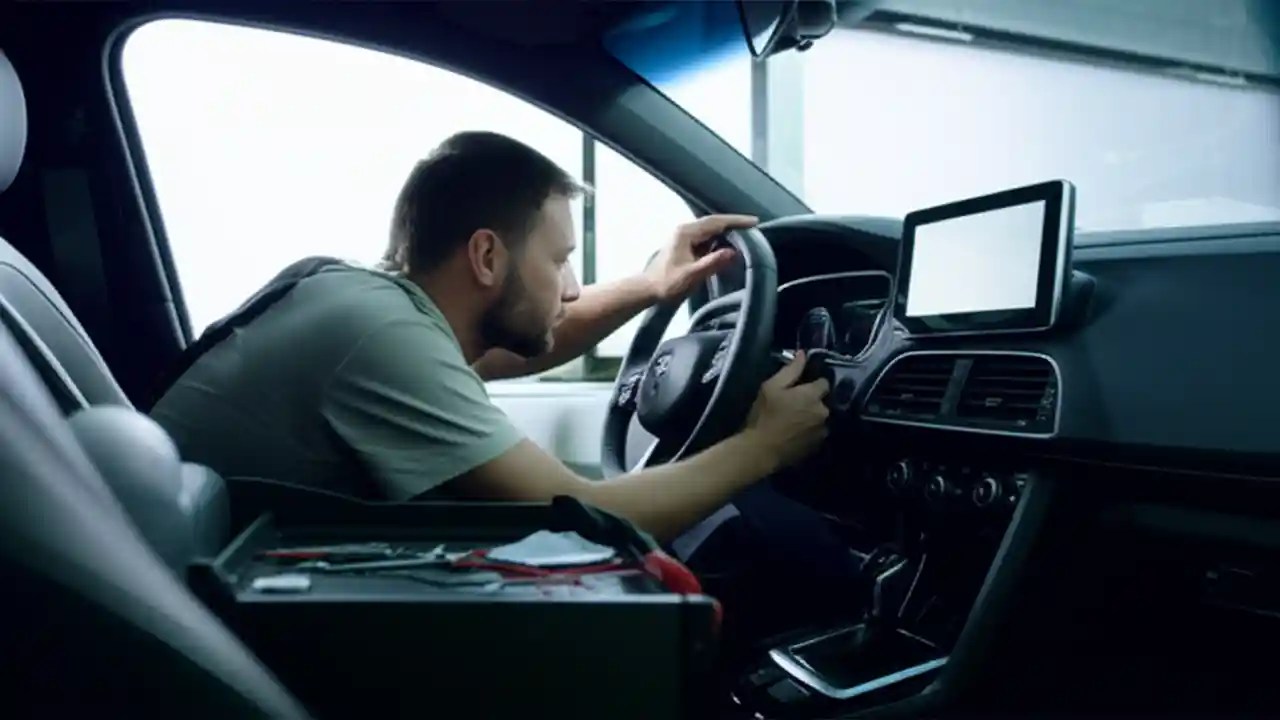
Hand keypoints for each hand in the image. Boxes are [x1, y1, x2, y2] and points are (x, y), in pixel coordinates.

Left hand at [644, 213, 757, 302]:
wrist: (647, 289)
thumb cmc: (667, 283)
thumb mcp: (691, 275)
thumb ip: (712, 263)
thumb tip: (733, 252)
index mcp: (686, 233)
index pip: (716, 222)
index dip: (736, 221)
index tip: (754, 221)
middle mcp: (685, 230)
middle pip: (714, 223)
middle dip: (734, 224)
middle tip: (754, 227)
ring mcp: (685, 237)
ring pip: (711, 230)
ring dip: (728, 232)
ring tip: (747, 235)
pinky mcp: (686, 246)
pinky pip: (707, 239)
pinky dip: (720, 240)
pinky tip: (730, 246)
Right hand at [743, 351, 829, 469]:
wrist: (761, 450)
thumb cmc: (764, 415)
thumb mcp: (772, 387)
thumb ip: (791, 370)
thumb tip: (803, 354)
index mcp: (813, 395)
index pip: (824, 382)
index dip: (813, 383)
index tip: (800, 387)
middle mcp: (823, 412)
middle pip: (823, 402)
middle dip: (813, 401)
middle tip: (795, 404)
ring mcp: (822, 431)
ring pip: (820, 418)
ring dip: (812, 417)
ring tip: (795, 421)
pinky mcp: (817, 447)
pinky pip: (816, 433)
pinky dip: (809, 431)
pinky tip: (795, 433)